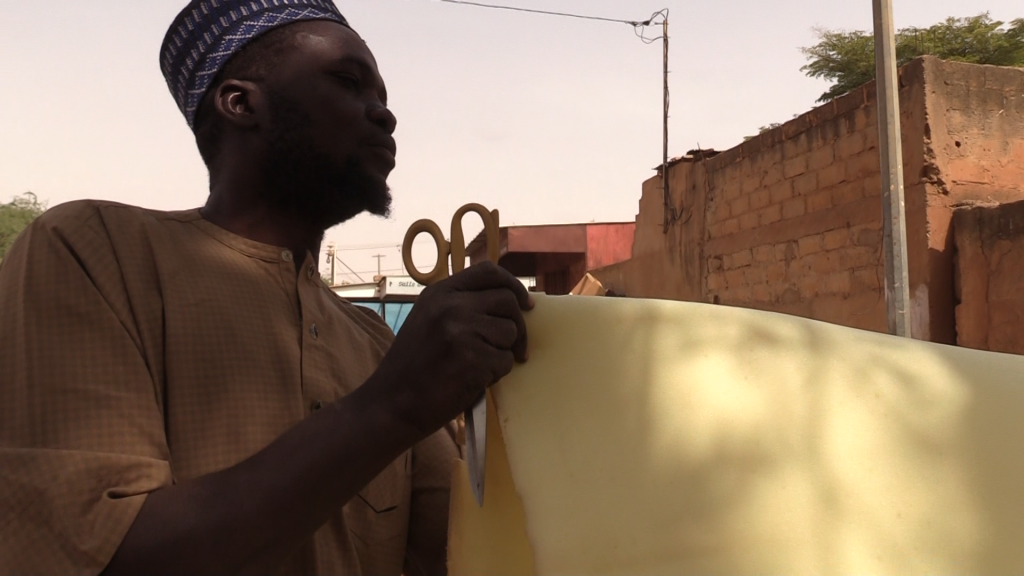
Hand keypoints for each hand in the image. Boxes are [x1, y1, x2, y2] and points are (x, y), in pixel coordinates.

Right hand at [368, 261, 533, 437]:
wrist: (391, 404)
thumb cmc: (413, 367)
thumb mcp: (428, 320)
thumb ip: (461, 306)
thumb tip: (510, 302)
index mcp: (439, 293)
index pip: (488, 272)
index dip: (513, 285)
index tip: (525, 303)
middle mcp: (450, 306)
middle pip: (507, 301)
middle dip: (519, 325)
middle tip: (517, 347)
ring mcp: (461, 331)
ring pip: (510, 332)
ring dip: (504, 352)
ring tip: (478, 366)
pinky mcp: (472, 359)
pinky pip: (505, 362)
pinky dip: (495, 375)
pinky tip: (472, 380)